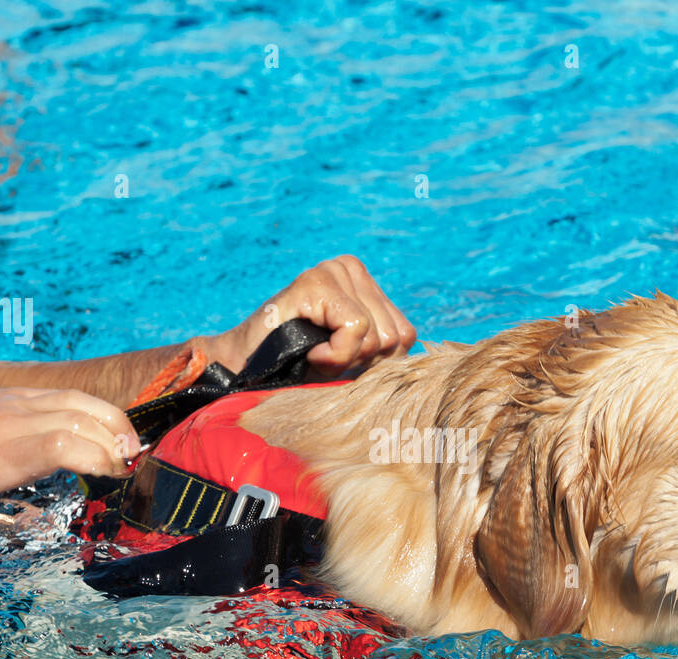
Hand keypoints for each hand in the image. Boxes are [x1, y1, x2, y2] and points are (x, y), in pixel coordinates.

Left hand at [0, 389, 138, 519]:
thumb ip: (7, 520)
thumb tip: (48, 523)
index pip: (61, 444)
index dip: (98, 459)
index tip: (115, 477)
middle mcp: (8, 423)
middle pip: (79, 418)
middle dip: (116, 440)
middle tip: (133, 465)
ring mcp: (12, 403)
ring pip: (77, 400)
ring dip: (111, 420)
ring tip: (130, 444)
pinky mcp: (13, 395)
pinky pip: (63, 396)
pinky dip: (92, 410)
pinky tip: (104, 428)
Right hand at [213, 255, 416, 375]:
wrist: (244, 371)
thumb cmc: (297, 367)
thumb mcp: (352, 357)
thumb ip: (383, 349)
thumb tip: (433, 369)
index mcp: (364, 282)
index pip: (405, 335)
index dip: (375, 363)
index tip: (337, 359)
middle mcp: (351, 268)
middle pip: (395, 337)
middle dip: (361, 363)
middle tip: (322, 357)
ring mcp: (333, 271)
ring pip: (378, 336)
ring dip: (344, 360)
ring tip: (313, 352)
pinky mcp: (316, 282)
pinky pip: (356, 331)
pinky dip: (333, 356)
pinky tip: (308, 351)